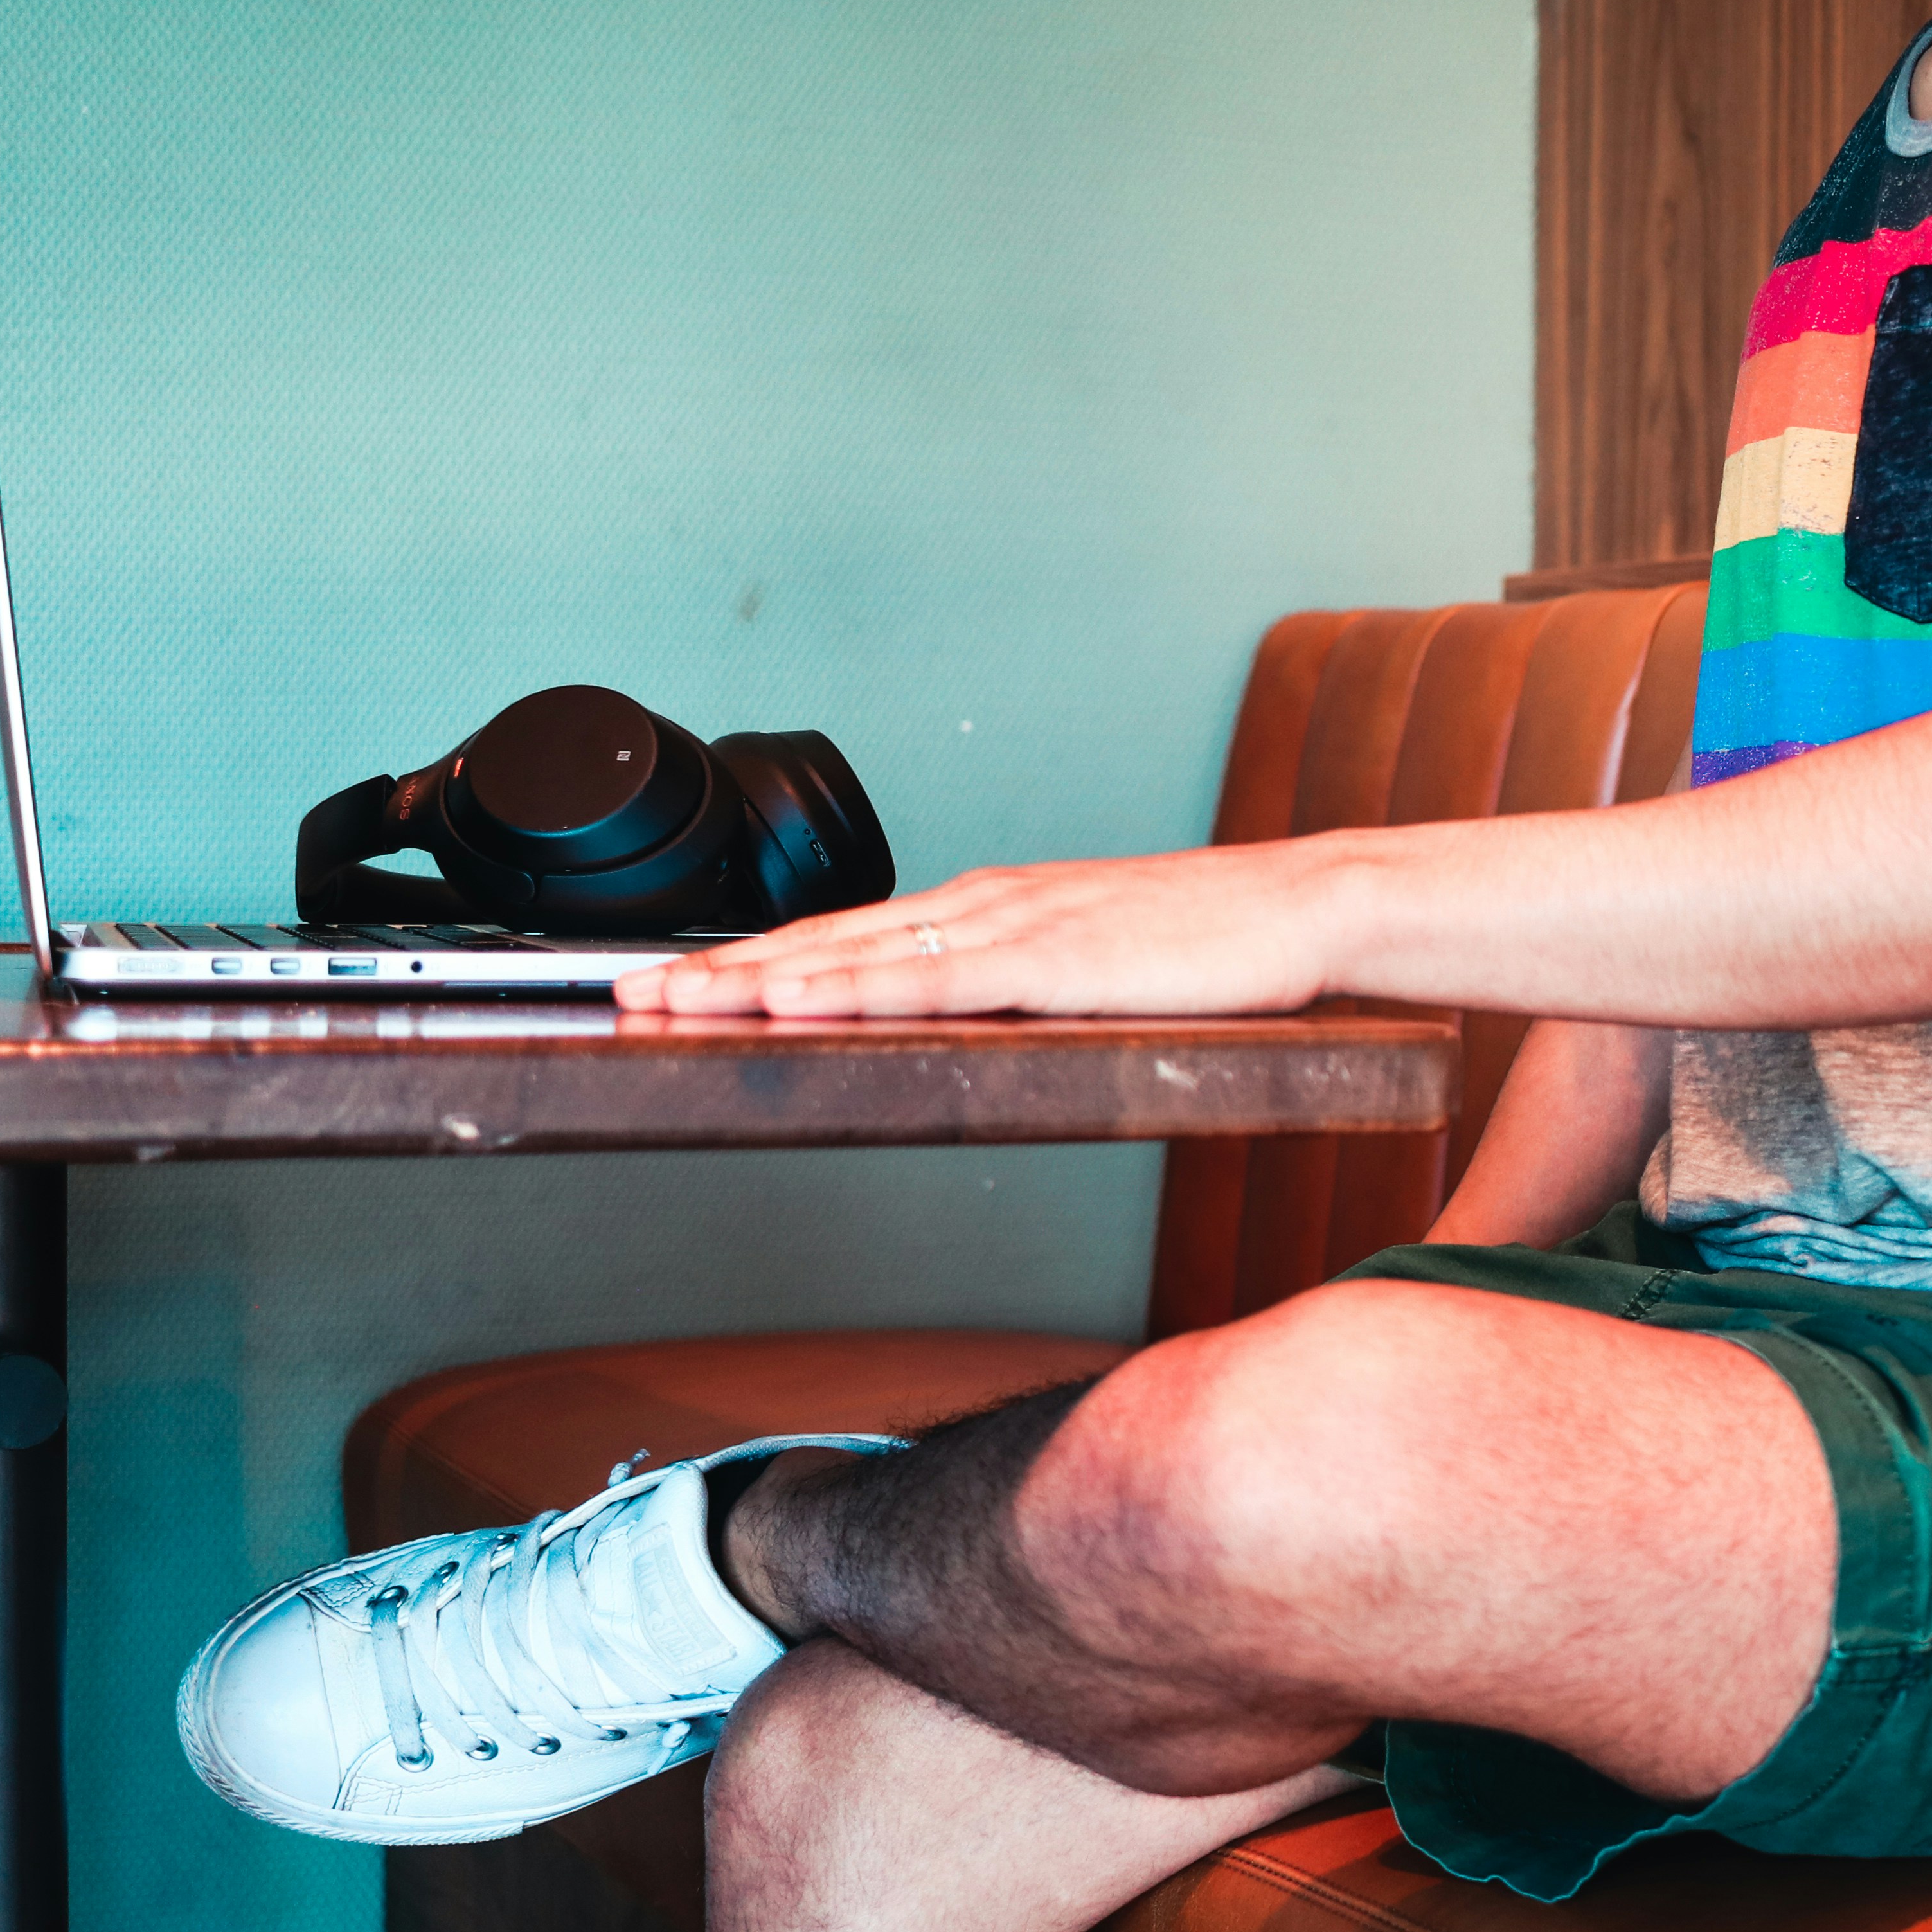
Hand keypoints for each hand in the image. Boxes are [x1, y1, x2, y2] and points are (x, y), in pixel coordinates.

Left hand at [614, 840, 1346, 1018]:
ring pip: (861, 955)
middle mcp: (987, 905)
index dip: (754, 961)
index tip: (674, 982)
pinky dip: (854, 990)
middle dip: (720, 969)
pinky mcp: (1057, 961)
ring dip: (757, 979)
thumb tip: (960, 1026)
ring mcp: (1018, 928)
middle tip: (624, 994)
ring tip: (674, 1000)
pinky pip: (934, 981)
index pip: (850, 937)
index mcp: (993, 908)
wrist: (1307, 907)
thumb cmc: (1217, 947)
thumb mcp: (1097, 968)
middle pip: (829, 941)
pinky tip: (794, 1000)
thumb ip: (1024, 990)